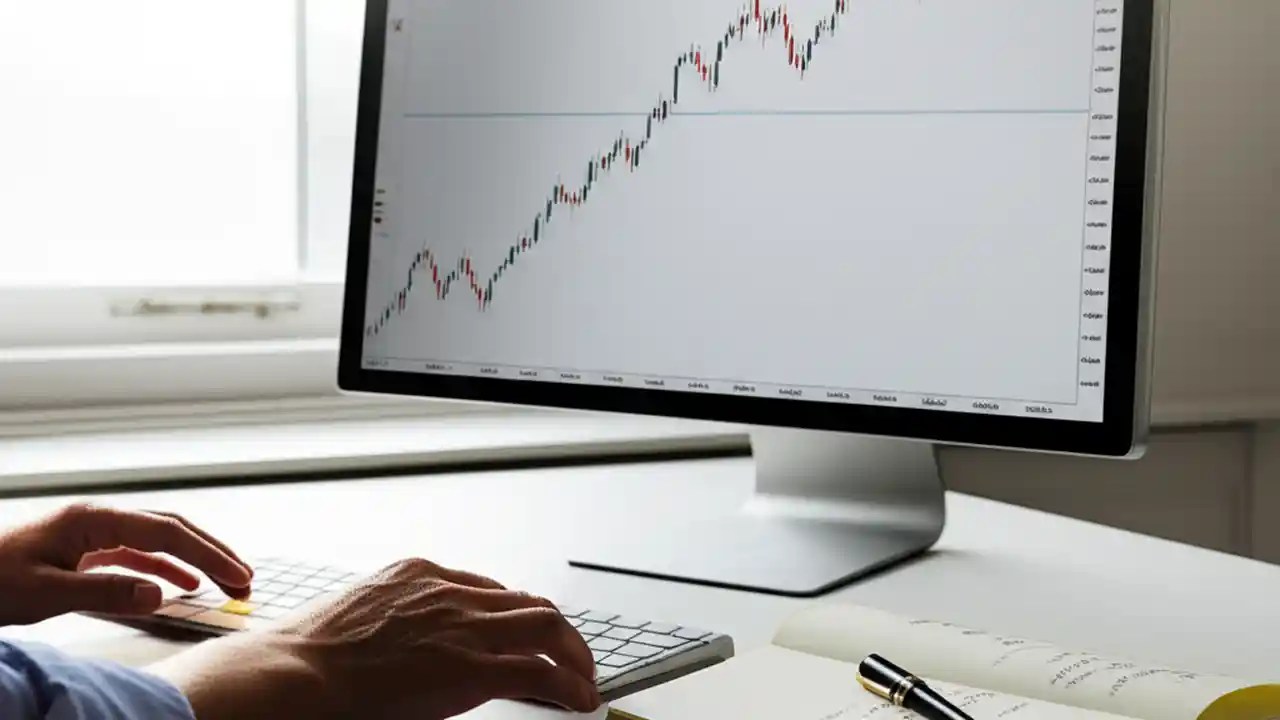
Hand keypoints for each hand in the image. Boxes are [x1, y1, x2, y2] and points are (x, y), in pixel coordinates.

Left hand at [0, 503, 252, 626]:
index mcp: (93, 519)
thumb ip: (105, 593)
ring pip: (158, 541)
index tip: (238, 577)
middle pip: (171, 529)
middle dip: (212, 553)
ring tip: (226, 584)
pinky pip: (137, 554)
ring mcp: (92, 532)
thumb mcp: (46, 593)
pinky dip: (165, 568)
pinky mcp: (84, 549)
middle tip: (245, 581)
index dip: (208, 555)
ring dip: (194, 560)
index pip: (166, 533)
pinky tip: (182, 585)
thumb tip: (162, 595)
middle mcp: (98, 518)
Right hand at [151, 558, 601, 719]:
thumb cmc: (310, 655)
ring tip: (585, 678)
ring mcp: (465, 626)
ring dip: (573, 653)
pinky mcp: (472, 665)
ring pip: (545, 625)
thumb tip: (408, 649)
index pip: (488, 589)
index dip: (512, 615)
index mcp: (419, 575)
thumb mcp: (361, 618)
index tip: (521, 634)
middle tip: (569, 654)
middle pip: (526, 601)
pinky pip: (539, 670)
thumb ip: (398, 623)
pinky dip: (568, 683)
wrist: (297, 674)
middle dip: (554, 629)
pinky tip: (579, 698)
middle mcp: (450, 591)